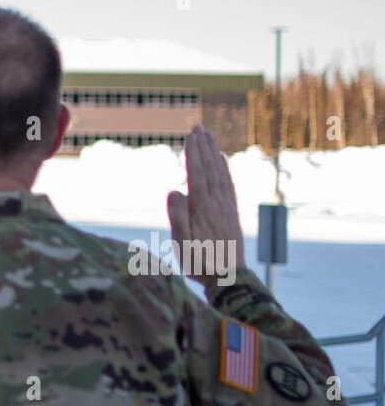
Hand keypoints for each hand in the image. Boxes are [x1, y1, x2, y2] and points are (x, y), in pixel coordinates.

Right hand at [166, 125, 245, 291]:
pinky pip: (228, 185)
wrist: (229, 278)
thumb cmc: (200, 263)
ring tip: (209, 137)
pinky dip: (224, 170)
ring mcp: (226, 207)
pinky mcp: (231, 213)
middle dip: (204, 147)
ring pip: (220, 174)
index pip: (197, 174)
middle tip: (200, 127)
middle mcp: (217, 202)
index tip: (191, 135)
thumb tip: (174, 191)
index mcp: (202, 207)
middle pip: (210, 169)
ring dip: (214, 154)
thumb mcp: (182, 244)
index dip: (194, 154)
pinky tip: (222, 162)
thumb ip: (177, 217)